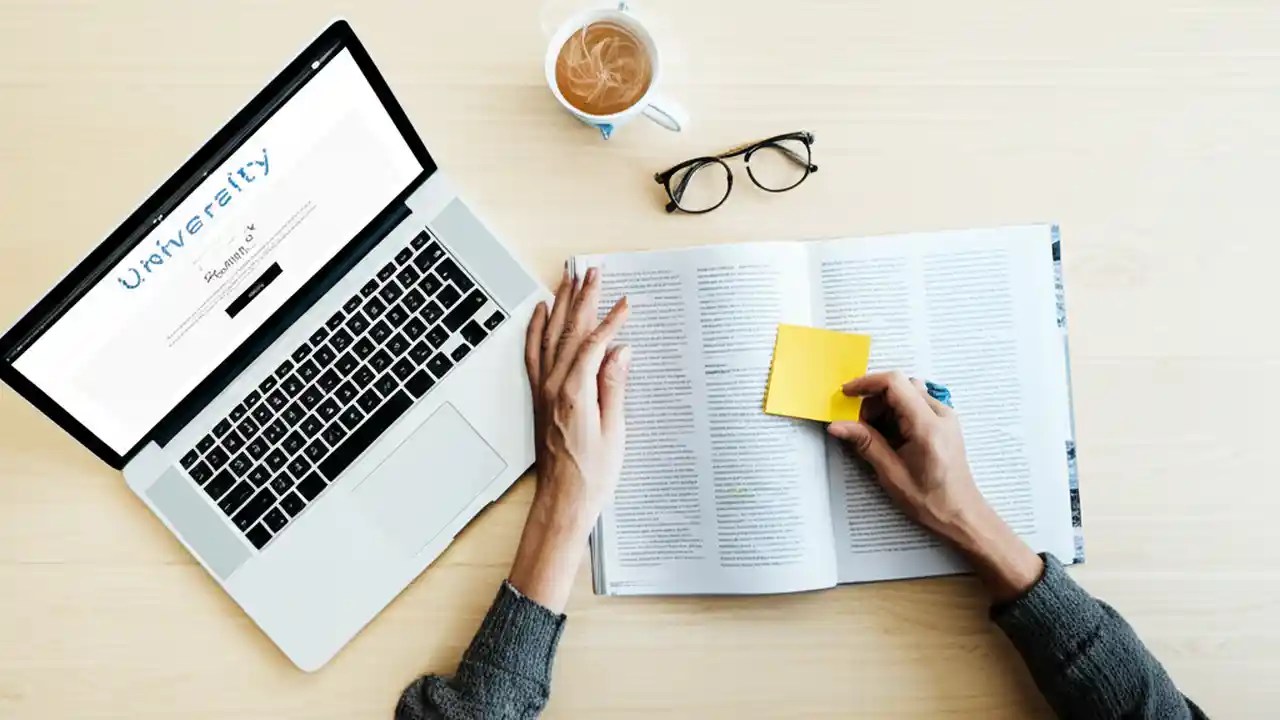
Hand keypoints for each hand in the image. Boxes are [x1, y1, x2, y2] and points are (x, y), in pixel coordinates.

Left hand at [508, 267, 629, 611]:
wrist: (563, 502)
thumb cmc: (593, 474)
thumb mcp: (615, 431)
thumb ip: (615, 386)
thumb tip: (620, 351)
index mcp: (576, 392)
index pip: (595, 344)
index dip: (612, 320)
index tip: (627, 302)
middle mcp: (554, 386)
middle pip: (569, 331)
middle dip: (583, 298)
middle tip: (593, 271)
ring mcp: (543, 390)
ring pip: (551, 336)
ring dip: (561, 305)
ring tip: (570, 279)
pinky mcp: (540, 397)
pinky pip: (534, 354)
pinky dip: (538, 330)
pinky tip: (542, 313)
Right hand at [828, 372, 1041, 601]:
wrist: (961, 513)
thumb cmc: (930, 500)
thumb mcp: (891, 474)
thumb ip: (865, 443)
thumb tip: (837, 425)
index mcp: (928, 426)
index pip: (895, 383)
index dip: (866, 383)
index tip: (846, 393)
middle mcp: (941, 414)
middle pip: (900, 386)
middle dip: (874, 401)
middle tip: (861, 428)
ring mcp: (945, 416)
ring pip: (907, 392)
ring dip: (885, 407)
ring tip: (877, 437)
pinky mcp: (944, 421)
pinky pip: (915, 403)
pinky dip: (897, 413)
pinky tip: (892, 438)